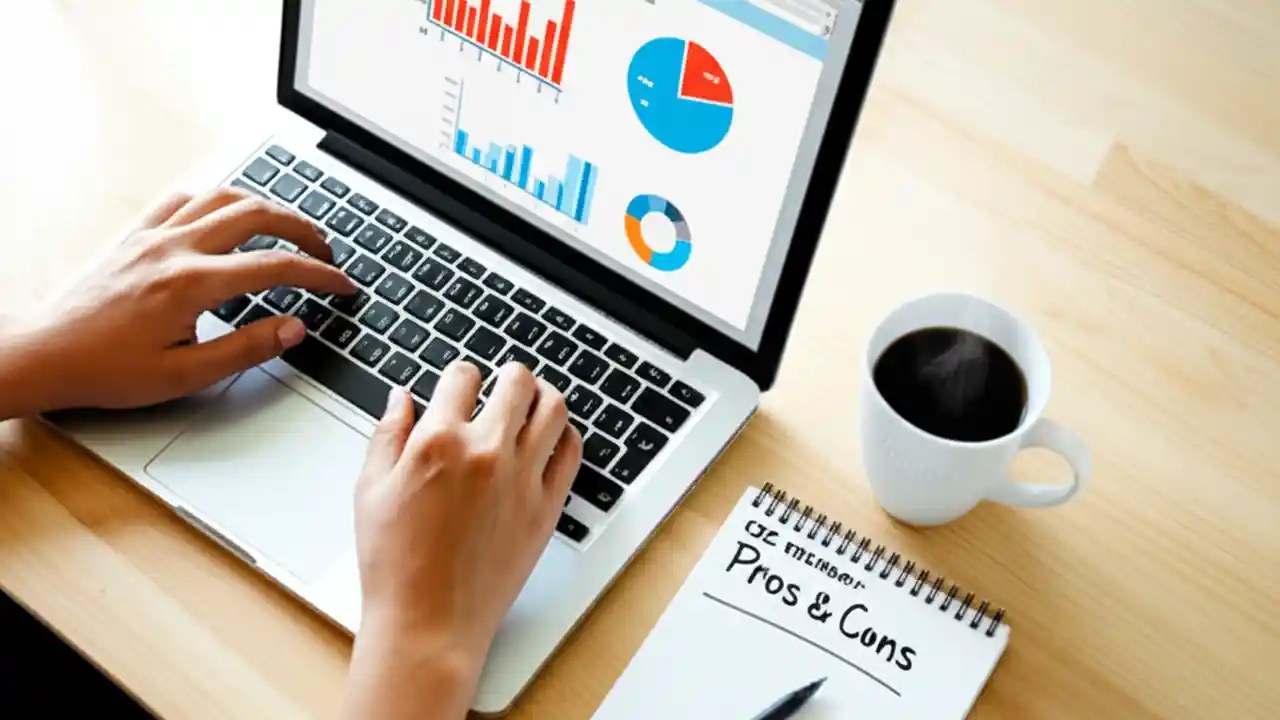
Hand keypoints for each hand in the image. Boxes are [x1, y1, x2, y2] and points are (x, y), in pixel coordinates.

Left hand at [0, 190, 355, 416]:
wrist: (43, 354)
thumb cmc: (105, 369)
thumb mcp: (184, 375)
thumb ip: (246, 349)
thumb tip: (293, 328)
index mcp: (192, 284)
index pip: (276, 266)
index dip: (320, 275)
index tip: (342, 285)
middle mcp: (175, 248)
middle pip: (258, 214)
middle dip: (304, 229)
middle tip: (325, 253)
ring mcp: (153, 235)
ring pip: (224, 197)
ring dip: (266, 207)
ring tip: (288, 228)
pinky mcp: (135, 235)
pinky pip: (183, 199)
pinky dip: (216, 202)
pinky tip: (226, 219)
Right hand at [343, 362, 581, 719]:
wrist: (429, 623)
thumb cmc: (394, 565)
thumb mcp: (371, 490)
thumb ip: (388, 435)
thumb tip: (401, 397)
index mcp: (438, 442)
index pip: (462, 376)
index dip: (460, 375)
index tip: (461, 383)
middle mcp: (485, 452)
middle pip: (516, 381)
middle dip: (509, 375)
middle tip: (505, 382)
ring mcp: (522, 479)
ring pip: (553, 409)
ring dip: (543, 395)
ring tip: (534, 400)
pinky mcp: (546, 508)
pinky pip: (570, 454)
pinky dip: (565, 435)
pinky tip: (554, 437)